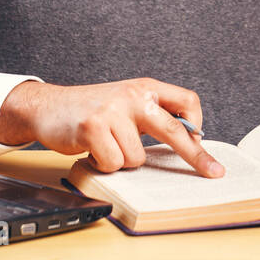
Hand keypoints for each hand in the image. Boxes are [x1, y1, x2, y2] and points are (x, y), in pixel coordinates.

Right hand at [0, 78, 224, 177]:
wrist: (48, 106)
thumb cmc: (91, 110)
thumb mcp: (125, 103)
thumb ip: (151, 115)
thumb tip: (187, 139)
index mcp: (145, 87)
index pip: (186, 100)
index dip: (196, 123)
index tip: (199, 140)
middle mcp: (133, 95)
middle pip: (174, 129)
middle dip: (195, 155)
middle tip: (212, 171)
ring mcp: (113, 111)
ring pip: (137, 157)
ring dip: (122, 160)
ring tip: (106, 146)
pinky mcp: (93, 127)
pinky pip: (114, 163)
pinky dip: (103, 164)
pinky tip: (93, 150)